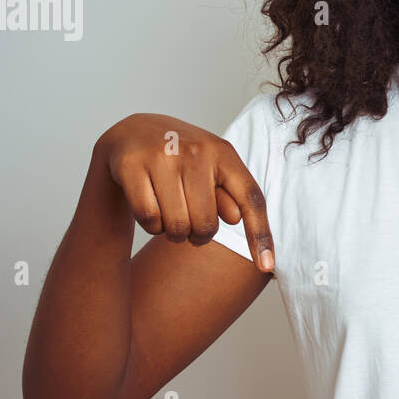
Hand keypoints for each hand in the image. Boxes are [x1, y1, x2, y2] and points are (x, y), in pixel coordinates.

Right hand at [96, 113, 275, 271]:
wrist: (134, 132)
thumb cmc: (183, 158)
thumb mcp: (212, 170)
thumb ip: (229, 195)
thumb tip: (234, 218)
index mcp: (223, 152)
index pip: (250, 198)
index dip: (260, 234)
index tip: (266, 266)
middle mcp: (196, 151)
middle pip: (207, 225)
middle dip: (198, 235)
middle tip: (190, 222)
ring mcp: (163, 156)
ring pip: (177, 226)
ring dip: (173, 232)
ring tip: (170, 212)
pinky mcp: (132, 165)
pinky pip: (149, 218)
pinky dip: (151, 225)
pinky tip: (151, 207)